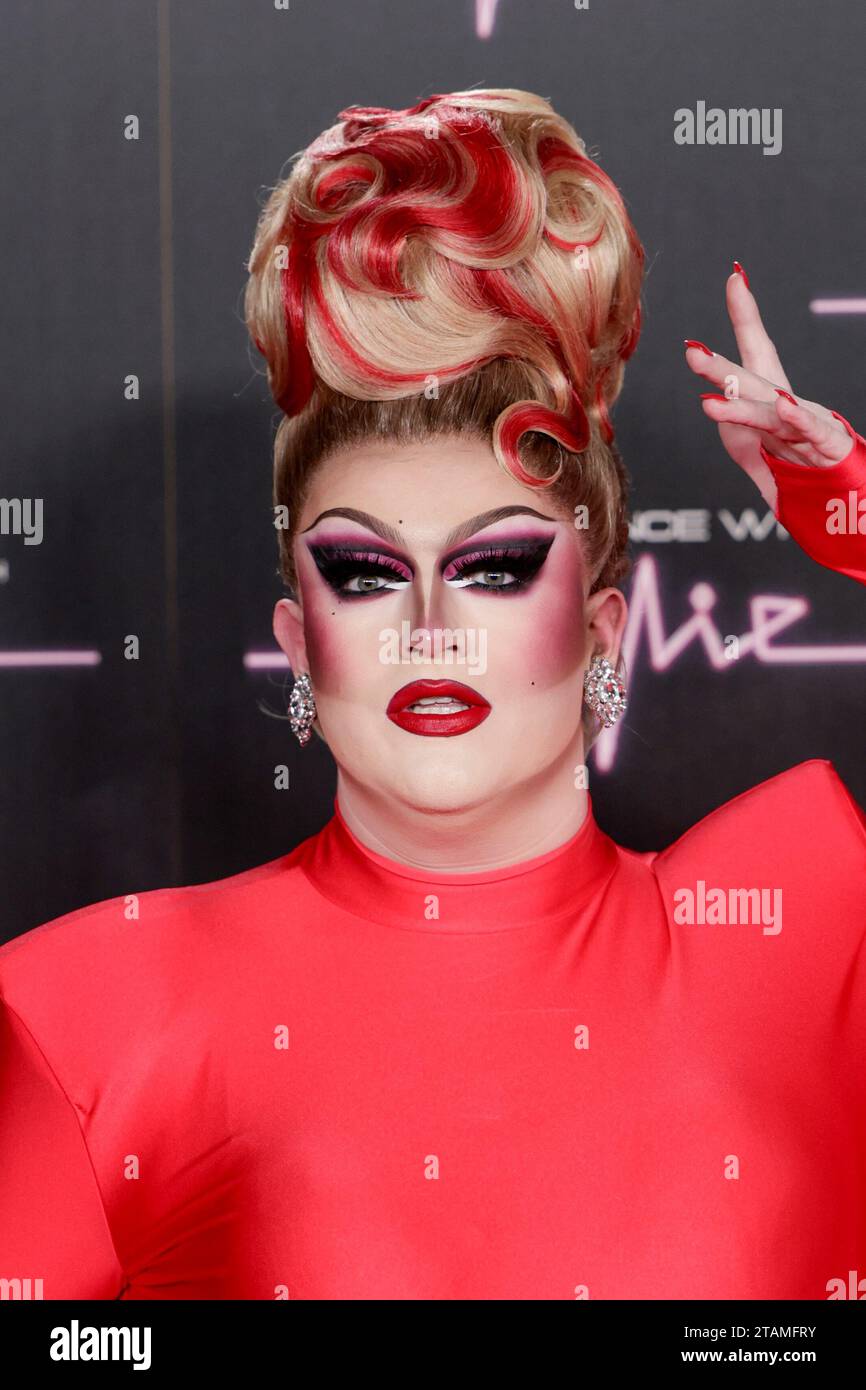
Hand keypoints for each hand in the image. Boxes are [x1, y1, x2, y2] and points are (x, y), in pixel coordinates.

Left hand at [683, 265, 852, 509]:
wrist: (844, 495)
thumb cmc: (801, 469)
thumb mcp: (758, 455)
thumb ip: (735, 432)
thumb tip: (714, 402)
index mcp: (769, 402)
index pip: (756, 353)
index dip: (746, 316)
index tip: (735, 277)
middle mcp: (787, 406)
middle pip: (752, 383)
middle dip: (720, 369)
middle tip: (692, 353)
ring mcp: (807, 424)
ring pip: (770, 414)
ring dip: (740, 409)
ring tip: (711, 403)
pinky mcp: (828, 445)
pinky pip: (810, 432)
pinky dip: (797, 420)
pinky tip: (783, 407)